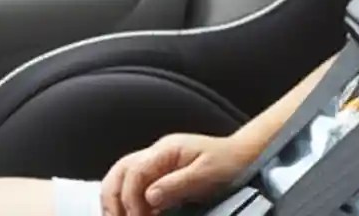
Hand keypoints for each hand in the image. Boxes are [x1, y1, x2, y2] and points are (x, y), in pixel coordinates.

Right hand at [99, 132, 258, 215]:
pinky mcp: (160, 174)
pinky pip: (133, 184)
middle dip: (114, 198)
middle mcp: (157, 153)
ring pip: (122, 176)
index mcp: (167, 149)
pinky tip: (131, 213)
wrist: (244, 155)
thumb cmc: (229, 162)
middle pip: (121, 171)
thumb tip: (149, 197)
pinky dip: (126, 199)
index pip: (135, 171)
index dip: (131, 197)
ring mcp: (157, 162)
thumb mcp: (207, 174)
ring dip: (116, 199)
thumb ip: (177, 184)